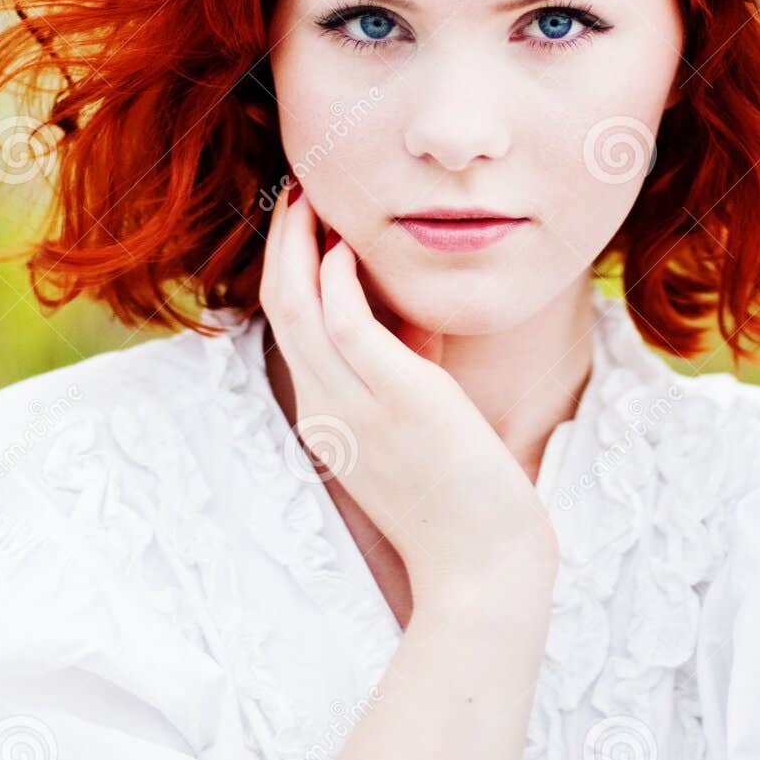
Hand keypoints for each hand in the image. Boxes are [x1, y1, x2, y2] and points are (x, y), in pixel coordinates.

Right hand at [258, 180, 559, 612]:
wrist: (481, 566)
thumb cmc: (457, 502)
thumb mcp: (414, 425)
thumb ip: (403, 370)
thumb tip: (408, 316)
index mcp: (325, 417)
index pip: (286, 329)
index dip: (284, 270)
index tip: (300, 225)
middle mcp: (327, 409)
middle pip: (278, 308)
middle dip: (279, 243)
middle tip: (293, 192)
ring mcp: (357, 405)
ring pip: (297, 307)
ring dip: (296, 244)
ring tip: (309, 198)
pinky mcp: (401, 398)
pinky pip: (348, 324)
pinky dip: (337, 280)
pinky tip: (343, 247)